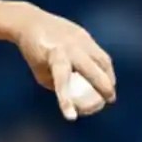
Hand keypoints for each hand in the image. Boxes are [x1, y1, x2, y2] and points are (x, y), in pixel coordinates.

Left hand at [6, 2, 115, 119]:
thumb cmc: (34, 53)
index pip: (62, 81)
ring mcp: (79, 39)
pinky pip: (98, 53)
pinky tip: (105, 76)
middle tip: (109, 101)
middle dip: (104, 87)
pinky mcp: (84, 35)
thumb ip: (57, 83)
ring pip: (103, 60)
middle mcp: (69, 47)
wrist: (32, 23)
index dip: (66, 100)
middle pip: (93, 70)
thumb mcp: (40, 71)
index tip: (71, 117)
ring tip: (109, 90)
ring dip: (109, 76)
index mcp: (54, 56)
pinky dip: (103, 66)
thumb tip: (75, 96)